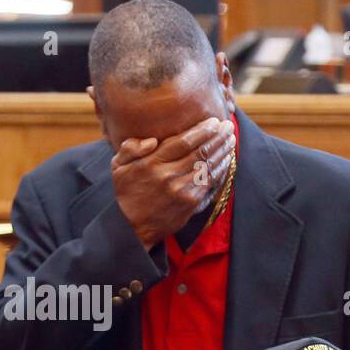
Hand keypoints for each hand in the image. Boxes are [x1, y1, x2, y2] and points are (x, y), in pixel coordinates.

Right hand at [112, 117, 235, 249]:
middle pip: (200, 152)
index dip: (201, 130)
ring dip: (223, 152)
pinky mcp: (191, 203)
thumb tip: (152, 139)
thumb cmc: (127, 192)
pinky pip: (210, 183)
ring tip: (231, 139)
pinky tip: (227, 160)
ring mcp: (182, 190)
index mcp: (152, 163)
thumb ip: (130, 148)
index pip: (183, 142)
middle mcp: (169, 176)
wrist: (132, 227)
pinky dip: (221, 170)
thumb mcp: (118, 166)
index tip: (214, 122)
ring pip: (208, 167)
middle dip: (217, 137)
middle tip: (228, 126)